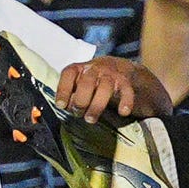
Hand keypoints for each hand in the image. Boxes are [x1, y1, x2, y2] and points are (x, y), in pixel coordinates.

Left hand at [56, 56, 171, 120]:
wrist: (124, 70)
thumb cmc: (96, 81)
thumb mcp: (81, 82)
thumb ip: (72, 93)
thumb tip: (64, 107)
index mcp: (80, 68)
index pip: (69, 74)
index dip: (63, 90)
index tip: (61, 106)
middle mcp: (95, 68)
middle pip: (86, 82)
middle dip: (81, 100)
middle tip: (78, 114)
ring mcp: (112, 74)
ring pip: (105, 87)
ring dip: (97, 105)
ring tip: (91, 119)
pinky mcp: (127, 81)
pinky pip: (127, 91)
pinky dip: (126, 102)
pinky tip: (123, 112)